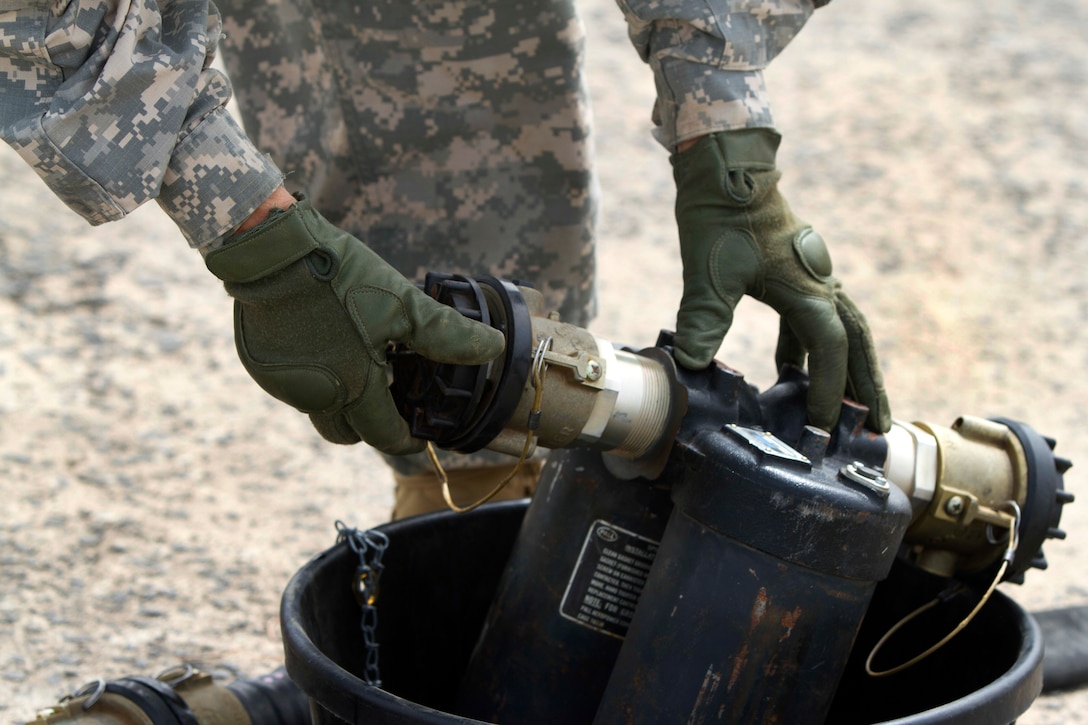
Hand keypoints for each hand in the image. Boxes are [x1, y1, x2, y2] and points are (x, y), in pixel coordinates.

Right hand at [206, 194, 505, 453]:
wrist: (271, 248)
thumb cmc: (339, 276)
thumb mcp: (402, 303)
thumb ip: (446, 335)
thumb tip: (493, 349)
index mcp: (351, 388)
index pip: (384, 436)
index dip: (406, 440)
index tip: (419, 434)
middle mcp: (313, 396)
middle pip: (346, 432)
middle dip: (369, 424)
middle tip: (388, 399)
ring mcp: (282, 383)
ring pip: (318, 407)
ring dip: (340, 395)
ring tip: (360, 359)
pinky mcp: (259, 364)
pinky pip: (294, 383)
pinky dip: (314, 373)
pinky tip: (327, 340)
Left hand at [671, 129, 889, 431]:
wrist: (725, 167)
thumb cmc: (720, 215)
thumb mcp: (708, 271)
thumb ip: (703, 319)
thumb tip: (690, 366)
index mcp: (806, 288)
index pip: (830, 349)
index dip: (830, 389)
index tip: (823, 426)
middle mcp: (819, 282)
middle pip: (856, 343)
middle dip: (867, 387)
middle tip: (879, 428)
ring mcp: (809, 276)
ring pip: (841, 330)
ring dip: (847, 369)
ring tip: (849, 408)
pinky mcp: (793, 271)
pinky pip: (810, 318)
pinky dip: (806, 348)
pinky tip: (786, 371)